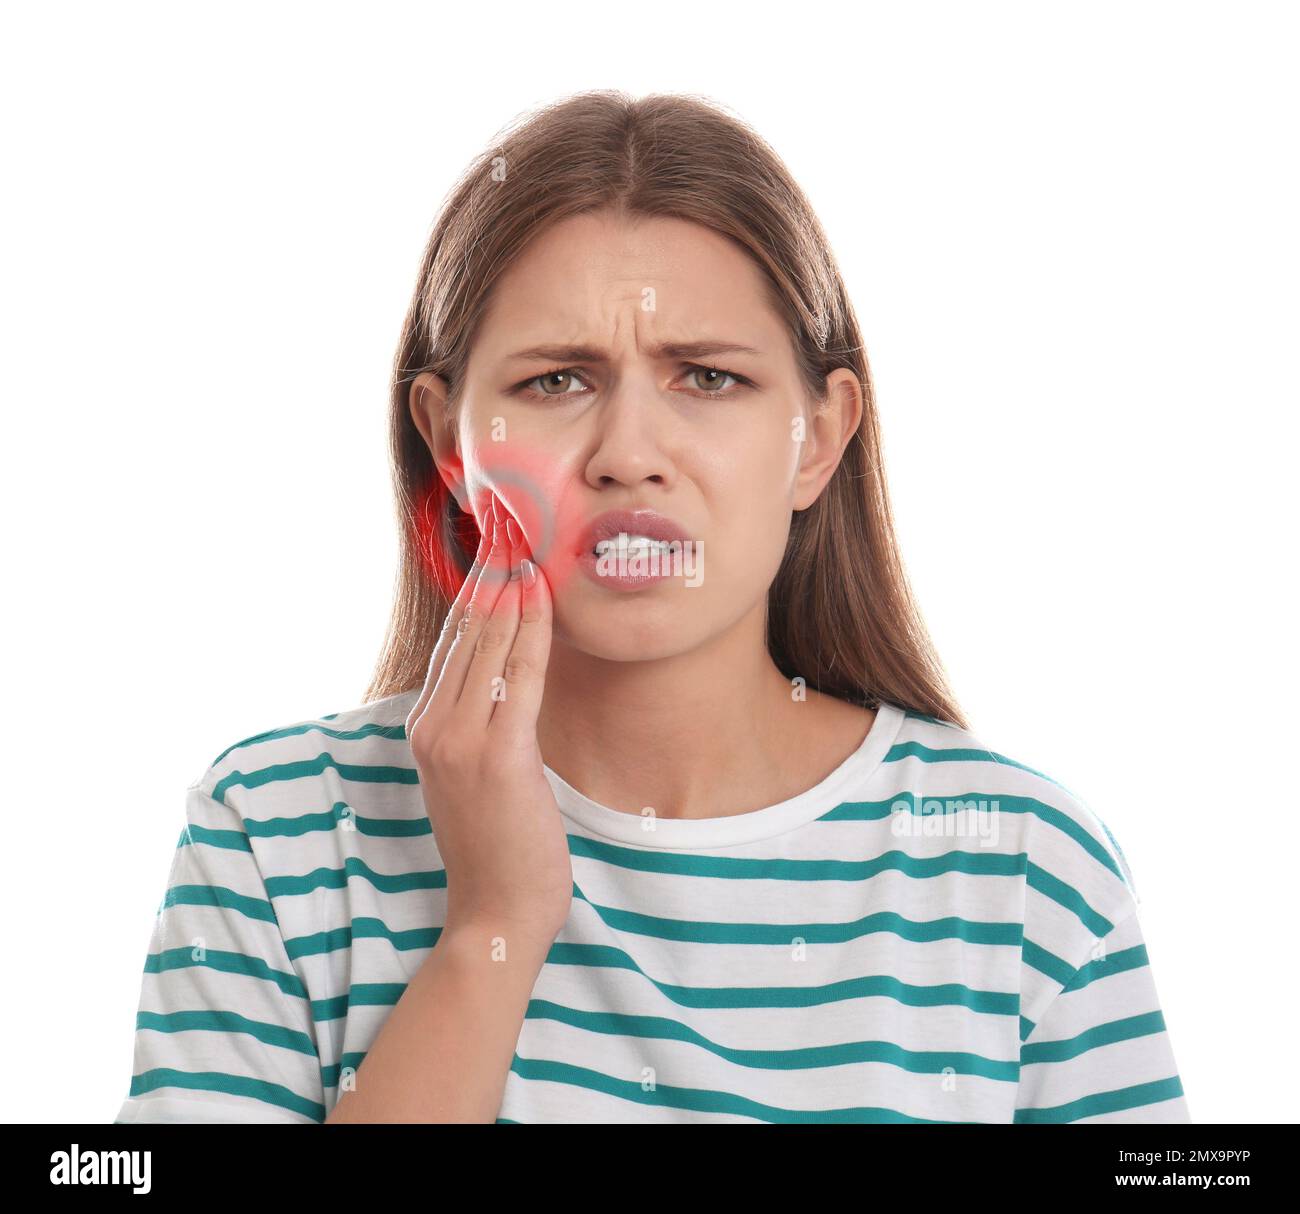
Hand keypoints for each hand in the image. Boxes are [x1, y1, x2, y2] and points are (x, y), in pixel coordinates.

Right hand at [405, 491, 569, 947]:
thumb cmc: (496, 842)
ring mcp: (460, 739)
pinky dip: (531, 629)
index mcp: (425, 724)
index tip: (495, 538)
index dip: (476, 583)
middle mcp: (433, 724)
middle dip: (490, 566)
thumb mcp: (477, 770)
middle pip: (465, 628)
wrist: (496, 911)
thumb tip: (508, 668)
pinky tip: (541, 592)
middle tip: (511, 513)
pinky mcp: (498, 756)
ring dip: (510, 583)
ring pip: (488, 641)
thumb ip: (483, 718)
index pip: (454, 637)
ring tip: (525, 533)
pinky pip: (519, 676)